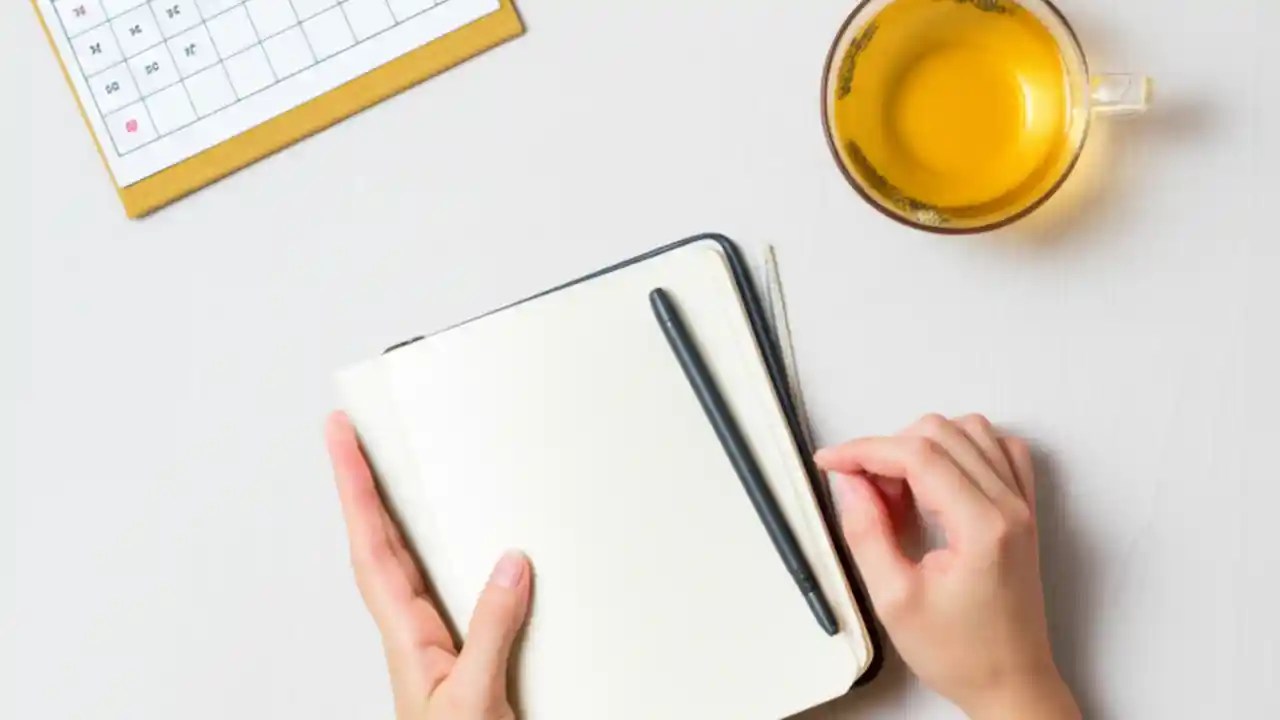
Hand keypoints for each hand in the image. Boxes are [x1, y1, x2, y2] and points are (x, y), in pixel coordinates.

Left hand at [326, 411, 531, 719]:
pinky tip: (458, 537)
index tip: (338, 438)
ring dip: (389, 511)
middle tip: (348, 435)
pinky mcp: (463, 649)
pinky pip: (443, 584)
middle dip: (360, 485)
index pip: (372, 545)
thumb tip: (509, 563)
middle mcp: (413, 630)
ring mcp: (434, 639)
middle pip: (377, 541)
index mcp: (405, 636)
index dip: (353, 488)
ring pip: (404, 560)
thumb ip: (491, 629)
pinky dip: (438, 548)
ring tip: (383, 466)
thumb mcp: (476, 697)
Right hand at [816, 414, 1078, 719]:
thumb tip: (851, 483)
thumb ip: (866, 532)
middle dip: (890, 448)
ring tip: (898, 486)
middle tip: (863, 486)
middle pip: (943, 433)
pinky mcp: (1024, 510)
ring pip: (971, 430)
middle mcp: (1009, 506)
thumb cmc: (962, 653)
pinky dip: (963, 447)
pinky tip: (938, 477)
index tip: (833, 462)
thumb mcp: (893, 600)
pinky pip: (1000, 449)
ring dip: (924, 444)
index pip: (918, 455)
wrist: (1010, 683)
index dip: (865, 450)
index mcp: (982, 527)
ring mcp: (1022, 505)